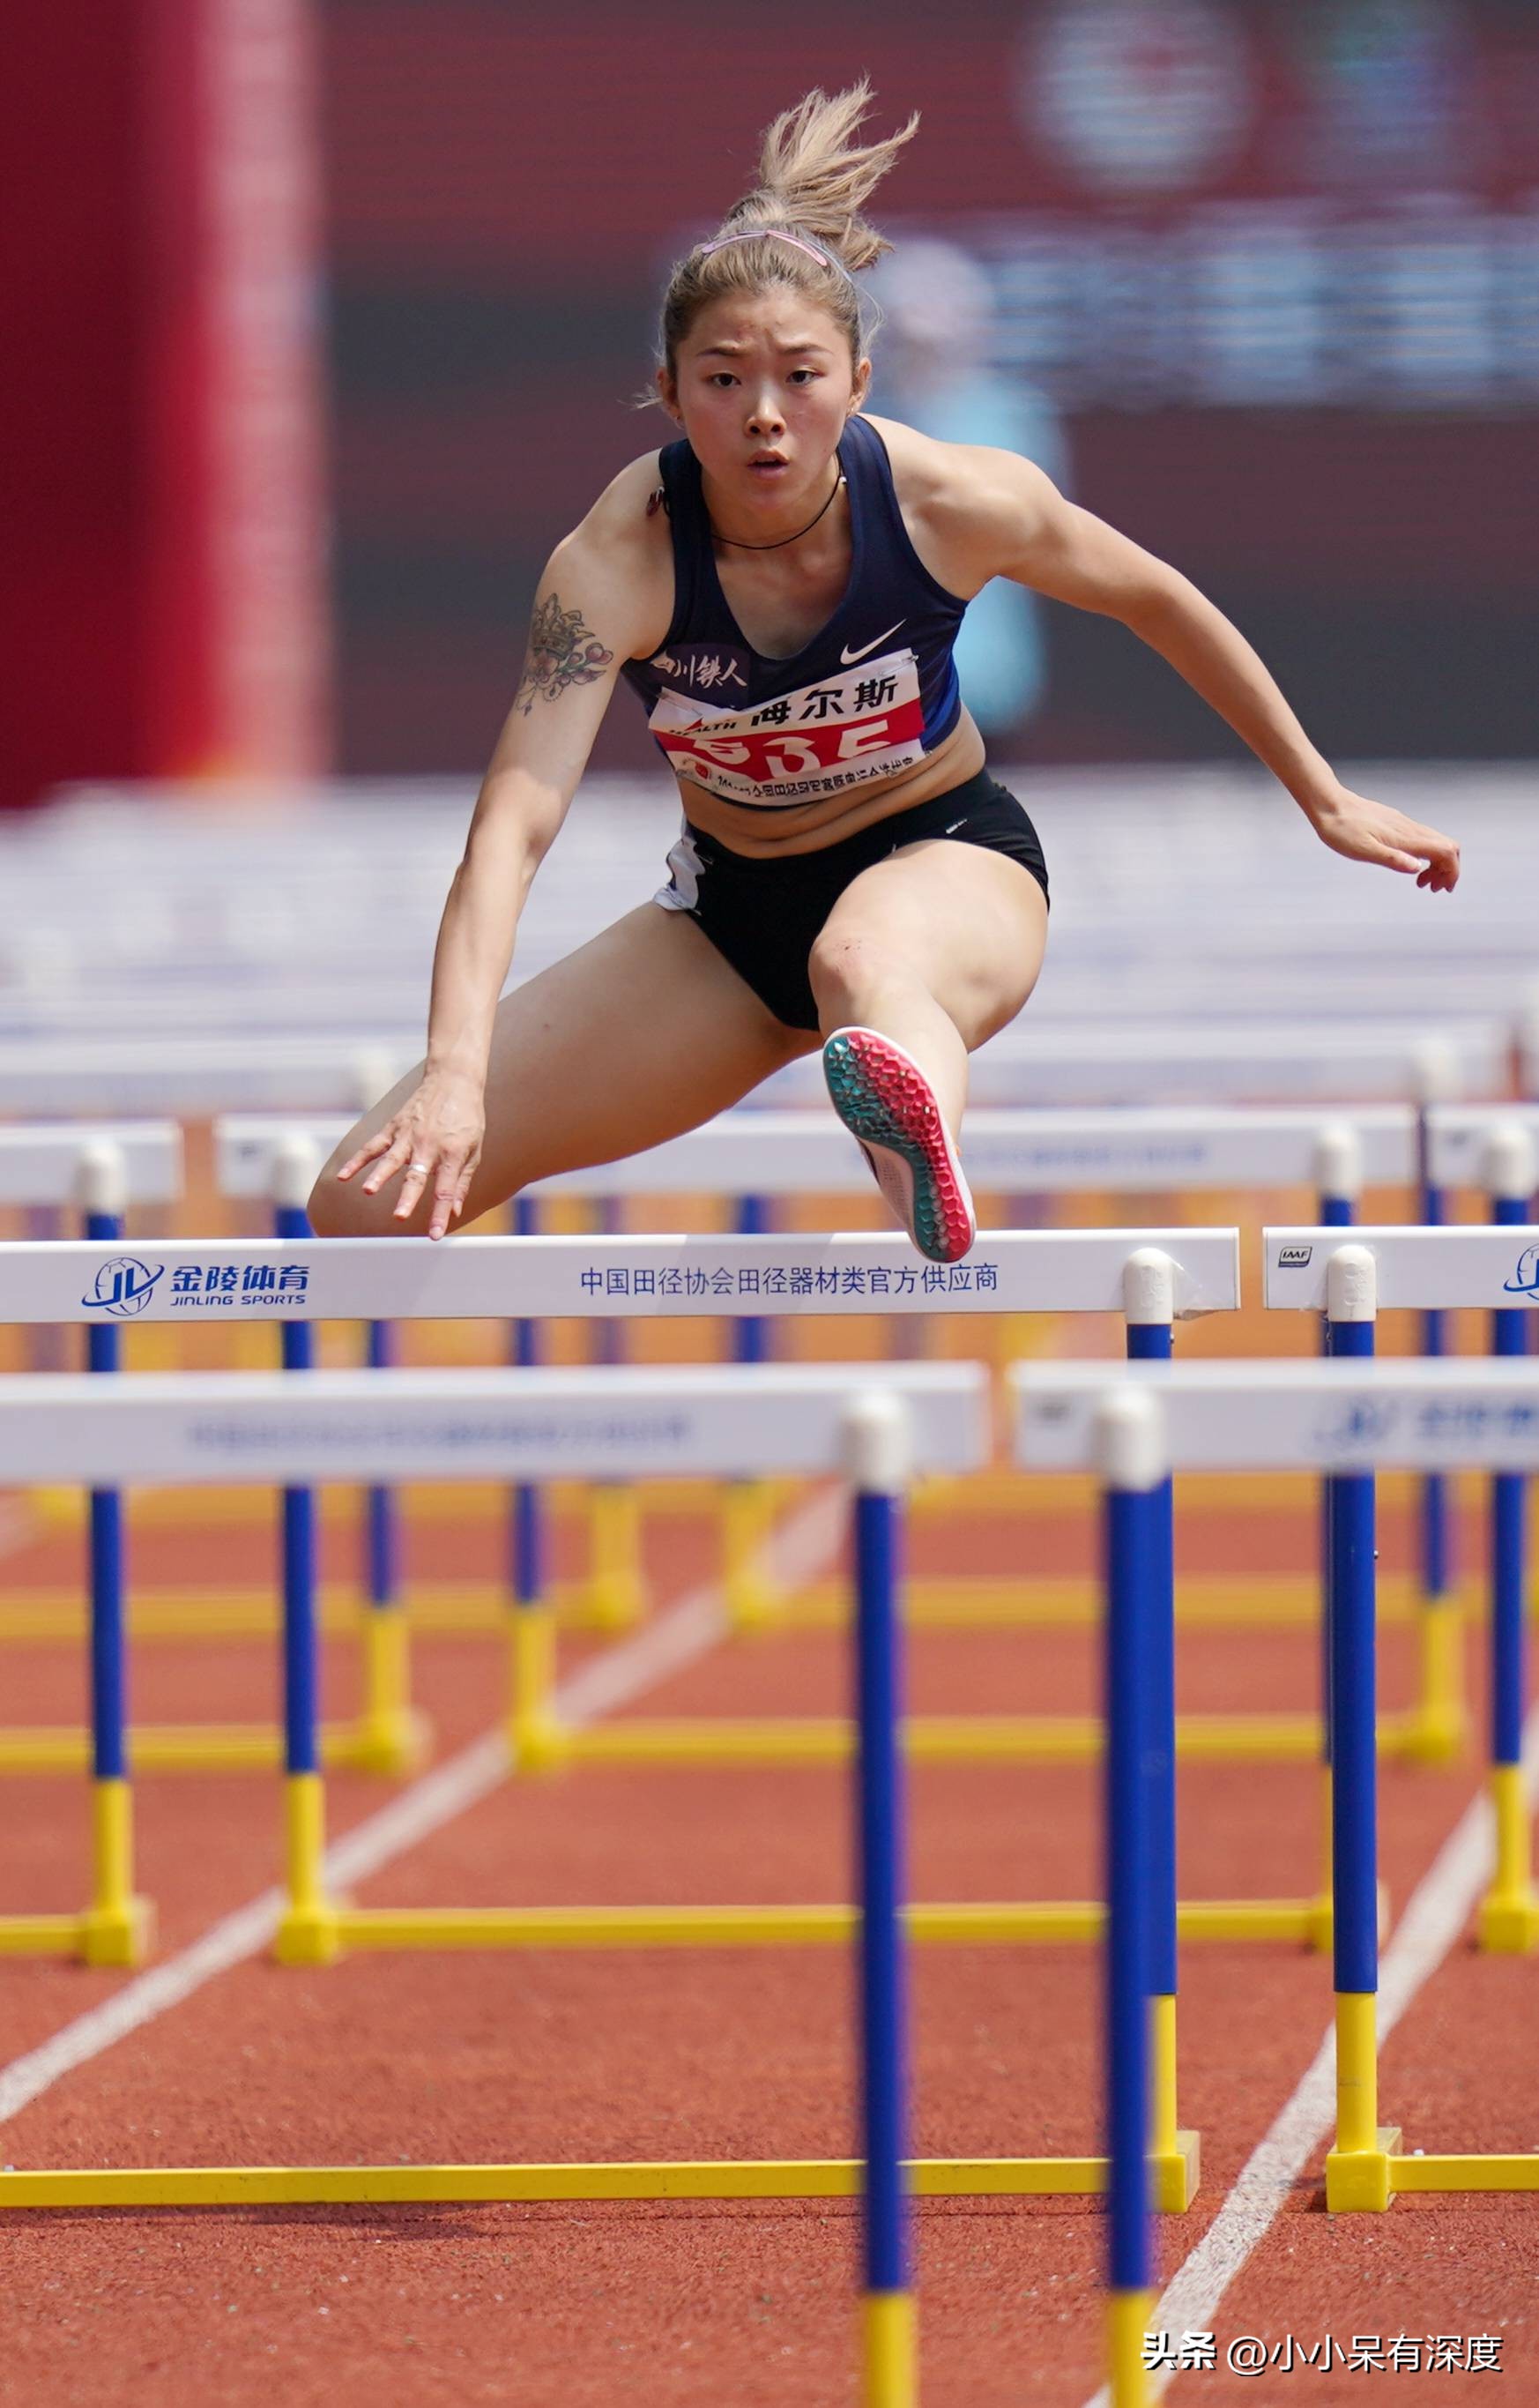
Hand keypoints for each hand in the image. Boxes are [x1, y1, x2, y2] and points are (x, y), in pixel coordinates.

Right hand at [334, 1071, 485, 1240]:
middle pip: (417, 1176)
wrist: (453, 1081)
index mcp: (453, 1154)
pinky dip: (358, 1160)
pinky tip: (344, 1175)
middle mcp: (430, 1145)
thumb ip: (462, 1182)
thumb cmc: (467, 1119)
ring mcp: (409, 1135)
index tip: (435, 1235)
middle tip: (399, 1216)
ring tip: (368, 1191)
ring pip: (391, 1159)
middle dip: (407, 1197)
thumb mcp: (474, 1150)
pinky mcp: (394, 1127)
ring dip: (379, 1175)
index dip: (440, 1214)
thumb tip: (455, 1210)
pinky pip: (373, 1146)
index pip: (446, 1189)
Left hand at [1309, 784, 1459, 891]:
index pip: (1445, 851)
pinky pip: (1422, 838)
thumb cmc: (1342, 829)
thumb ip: (1392, 859)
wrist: (1330, 805)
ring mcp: (1403, 824)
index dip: (1451, 870)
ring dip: (1436, 863)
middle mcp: (1409, 829)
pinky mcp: (1396, 823)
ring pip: (1435, 842)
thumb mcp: (1363, 850)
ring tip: (1421, 882)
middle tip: (1432, 888)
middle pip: (1446, 846)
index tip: (1443, 889)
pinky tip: (1409, 864)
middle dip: (1447, 869)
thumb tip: (1417, 868)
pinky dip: (1425, 855)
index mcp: (1404, 838)